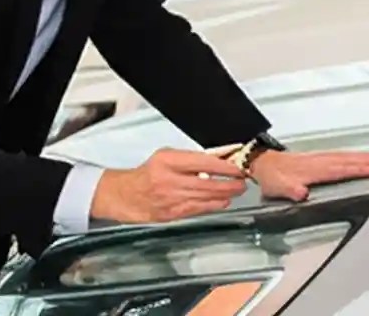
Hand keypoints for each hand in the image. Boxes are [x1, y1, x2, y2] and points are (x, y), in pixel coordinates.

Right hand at [90, 147, 247, 223]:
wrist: (126, 195)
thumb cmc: (148, 173)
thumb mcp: (168, 156)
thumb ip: (193, 157)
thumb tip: (221, 157)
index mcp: (168, 161)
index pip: (203, 162)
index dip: (224, 166)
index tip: (238, 166)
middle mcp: (169, 180)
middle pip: (207, 183)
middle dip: (229, 183)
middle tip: (242, 181)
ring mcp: (170, 199)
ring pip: (204, 198)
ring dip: (225, 195)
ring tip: (237, 191)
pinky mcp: (172, 214)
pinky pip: (197, 209)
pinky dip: (213, 205)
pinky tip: (223, 202)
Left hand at [249, 150, 368, 201]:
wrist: (264, 164)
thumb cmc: (272, 178)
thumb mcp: (277, 187)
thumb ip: (290, 190)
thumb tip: (302, 193)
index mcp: (315, 170)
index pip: (343, 169)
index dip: (362, 169)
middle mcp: (323, 161)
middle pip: (354, 160)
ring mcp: (325, 159)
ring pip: (353, 157)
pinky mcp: (325, 159)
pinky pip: (348, 157)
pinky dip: (362, 157)